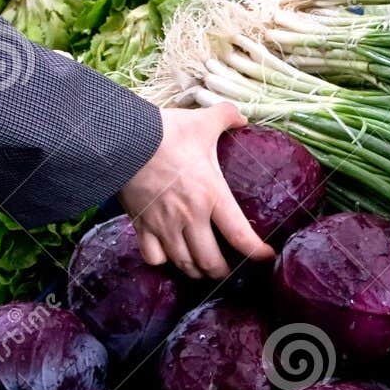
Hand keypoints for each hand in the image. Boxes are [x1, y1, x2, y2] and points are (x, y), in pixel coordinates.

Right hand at [119, 105, 273, 278]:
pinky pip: (154, 257)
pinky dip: (163, 262)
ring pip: (184, 264)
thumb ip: (227, 117)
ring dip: (196, 272)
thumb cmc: (166, 132)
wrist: (123, 139)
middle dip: (223, 272)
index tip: (266, 257)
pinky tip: (169, 255)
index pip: (240, 236)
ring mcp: (164, 225)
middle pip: (211, 261)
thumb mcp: (203, 121)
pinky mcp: (141, 226)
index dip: (257, 252)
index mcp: (212, 195)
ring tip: (203, 271)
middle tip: (230, 271)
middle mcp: (190, 217)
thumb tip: (243, 117)